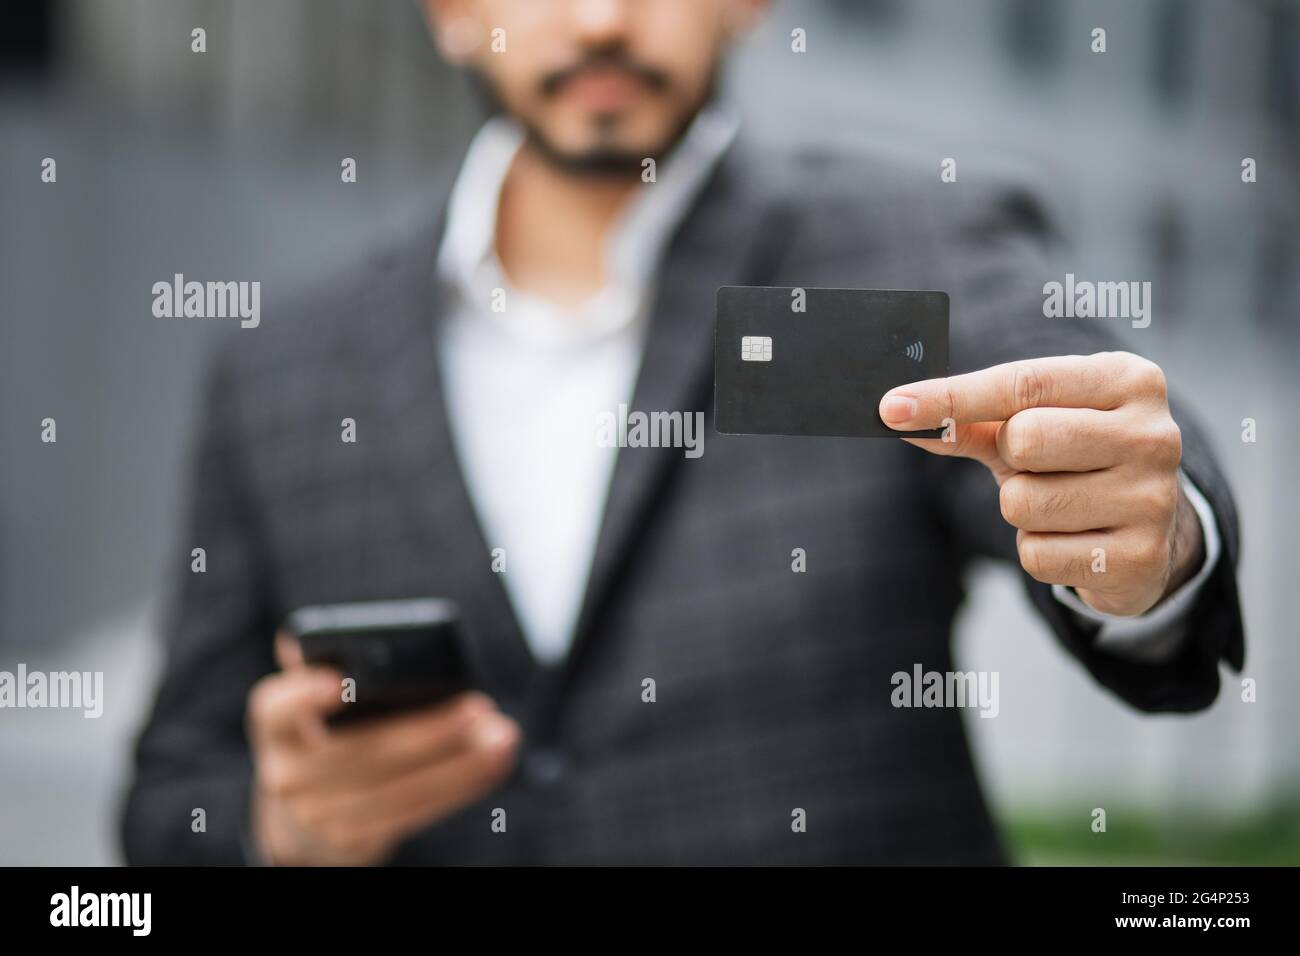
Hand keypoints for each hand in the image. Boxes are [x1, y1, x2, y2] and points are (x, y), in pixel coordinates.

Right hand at [246, 633, 519, 865]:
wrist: (301, 816)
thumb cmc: (324, 734)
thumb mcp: (311, 701)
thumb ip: (323, 664)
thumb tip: (330, 636)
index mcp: (274, 724)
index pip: (276, 707)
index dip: (304, 695)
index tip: (341, 681)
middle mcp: (286, 772)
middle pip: (362, 752)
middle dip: (427, 730)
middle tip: (477, 707)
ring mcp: (317, 814)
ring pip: (396, 789)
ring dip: (459, 764)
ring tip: (501, 736)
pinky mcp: (353, 841)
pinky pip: (413, 814)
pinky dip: (459, 786)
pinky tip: (492, 763)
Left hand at [879, 351, 1204, 616]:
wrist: (1154, 529)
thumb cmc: (1078, 459)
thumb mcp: (1032, 424)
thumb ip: (967, 418)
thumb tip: (897, 414)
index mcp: (1129, 381)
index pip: (1022, 382)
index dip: (951, 396)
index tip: (891, 407)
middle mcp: (1153, 434)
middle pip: (1022, 439)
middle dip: (1009, 459)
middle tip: (1035, 465)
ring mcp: (1153, 499)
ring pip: (1023, 503)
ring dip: (1021, 509)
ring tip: (1059, 504)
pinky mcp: (1140, 559)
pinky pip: (1037, 556)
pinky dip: (1037, 551)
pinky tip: (1075, 541)